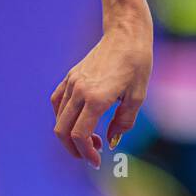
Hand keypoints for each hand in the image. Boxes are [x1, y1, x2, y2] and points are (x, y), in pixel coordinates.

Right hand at [50, 20, 152, 167]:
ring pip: (59, 118)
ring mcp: (72, 83)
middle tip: (91, 155)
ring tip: (91, 138)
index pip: (80, 135)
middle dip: (74, 149)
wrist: (126, 34)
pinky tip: (78, 121)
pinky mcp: (71, 77)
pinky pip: (58, 102)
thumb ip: (124, 122)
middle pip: (63, 131)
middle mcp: (80, 91)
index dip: (86, 153)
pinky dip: (63, 117)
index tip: (96, 161)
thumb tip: (111, 141)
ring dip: (70, 135)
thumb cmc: (137, 63)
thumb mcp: (138, 96)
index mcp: (97, 98)